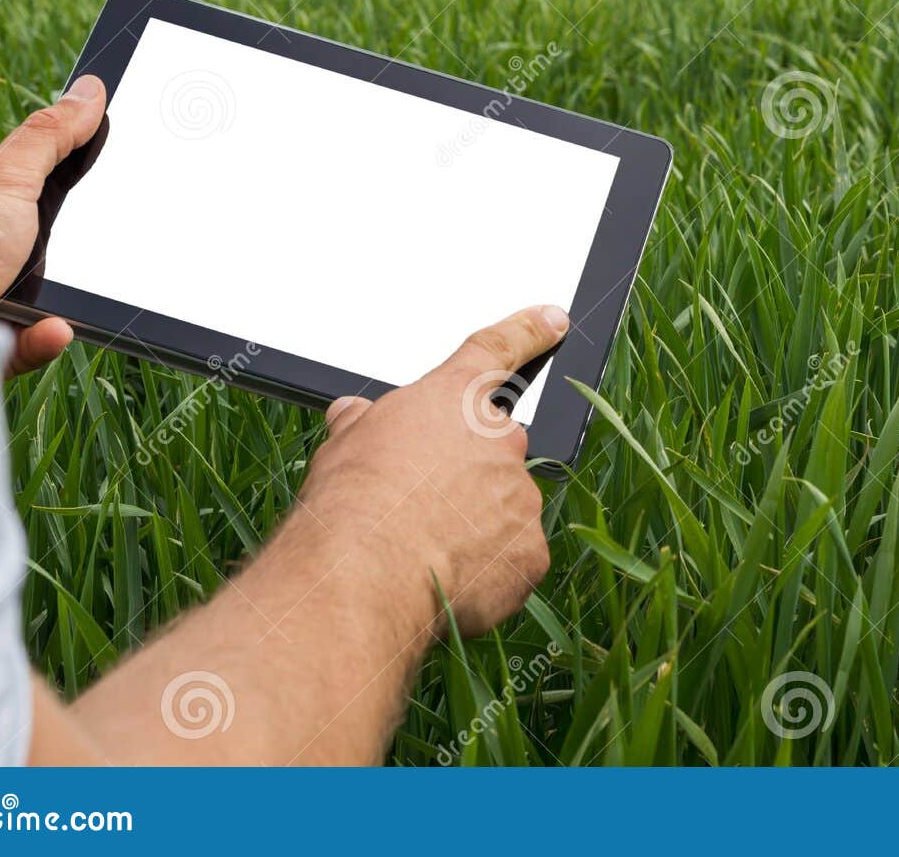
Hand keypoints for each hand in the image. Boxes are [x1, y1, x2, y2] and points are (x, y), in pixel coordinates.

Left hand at [0, 75, 106, 375]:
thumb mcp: (10, 177)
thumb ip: (50, 137)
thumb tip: (91, 90)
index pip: (31, 195)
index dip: (67, 193)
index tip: (111, 190)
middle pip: (37, 252)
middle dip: (66, 256)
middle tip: (109, 251)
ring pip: (35, 302)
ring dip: (60, 303)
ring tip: (74, 298)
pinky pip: (26, 344)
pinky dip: (45, 338)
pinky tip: (57, 328)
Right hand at [305, 305, 567, 638]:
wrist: (368, 570)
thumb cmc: (352, 502)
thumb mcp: (343, 444)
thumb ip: (362, 423)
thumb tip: (353, 415)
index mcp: (454, 400)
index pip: (498, 350)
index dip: (529, 331)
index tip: (555, 320)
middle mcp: (500, 439)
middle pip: (495, 452)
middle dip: (467, 475)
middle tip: (424, 506)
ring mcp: (521, 496)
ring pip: (505, 510)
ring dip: (475, 527)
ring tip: (424, 550)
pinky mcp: (530, 551)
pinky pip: (513, 559)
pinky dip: (487, 571)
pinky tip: (449, 579)